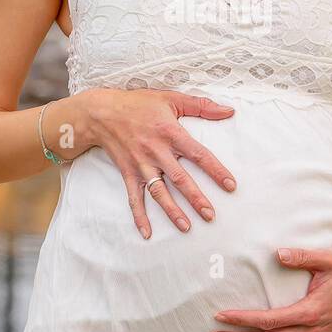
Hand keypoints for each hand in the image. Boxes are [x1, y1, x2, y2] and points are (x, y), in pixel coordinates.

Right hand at [78, 88, 236, 237]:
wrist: (102, 112)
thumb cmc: (139, 104)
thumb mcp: (171, 98)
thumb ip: (201, 106)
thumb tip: (229, 111)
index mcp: (170, 132)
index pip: (198, 154)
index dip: (215, 170)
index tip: (230, 185)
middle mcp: (156, 151)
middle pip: (179, 179)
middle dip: (196, 198)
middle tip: (210, 215)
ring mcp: (141, 164)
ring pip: (158, 192)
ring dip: (172, 211)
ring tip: (186, 227)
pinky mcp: (128, 173)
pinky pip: (134, 198)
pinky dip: (139, 216)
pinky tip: (147, 233)